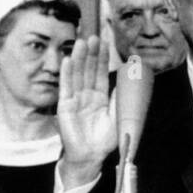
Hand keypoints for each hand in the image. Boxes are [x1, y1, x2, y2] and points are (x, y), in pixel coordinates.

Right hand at [55, 35, 115, 186]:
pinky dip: (67, 74)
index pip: (101, 74)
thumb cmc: (104, 140)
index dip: (102, 59)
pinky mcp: (65, 106)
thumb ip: (119, 98)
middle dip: (91, 54)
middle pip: (88, 71)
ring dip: (79, 59)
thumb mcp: (117, 116)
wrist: (91, 156)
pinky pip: (65, 88)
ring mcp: (75, 100)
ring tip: (82, 42)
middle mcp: (86, 96)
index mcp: (99, 98)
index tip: (105, 43)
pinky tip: (68, 60)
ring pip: (77, 75)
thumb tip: (128, 79)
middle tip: (94, 37)